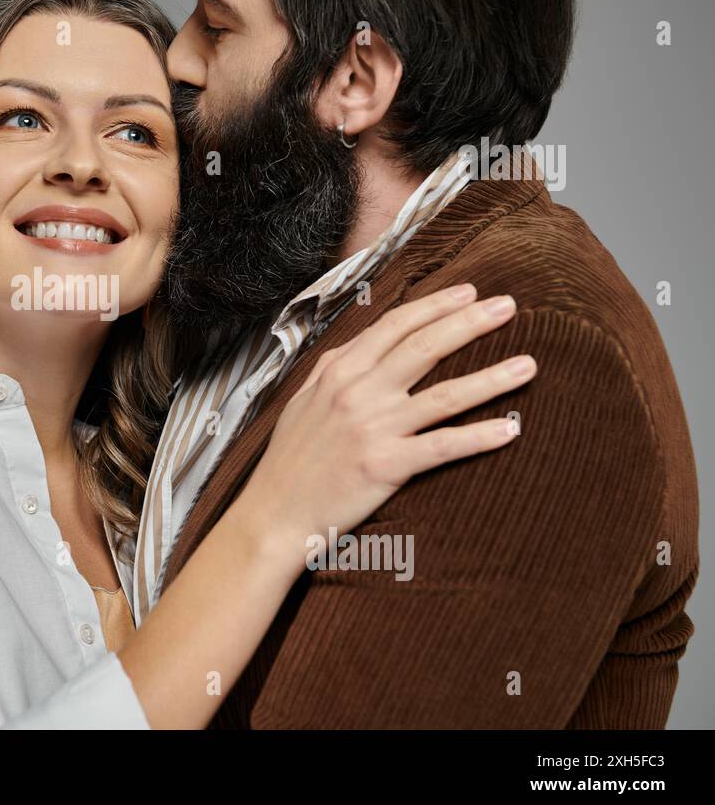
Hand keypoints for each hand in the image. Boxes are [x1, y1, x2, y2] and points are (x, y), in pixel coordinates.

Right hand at [246, 283, 534, 544]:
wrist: (275, 512)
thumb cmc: (289, 459)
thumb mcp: (303, 400)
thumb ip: (333, 369)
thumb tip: (361, 344)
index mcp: (338, 371)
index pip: (394, 326)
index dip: (435, 305)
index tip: (469, 291)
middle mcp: (358, 392)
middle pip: (425, 347)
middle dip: (471, 322)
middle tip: (509, 306)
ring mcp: (374, 428)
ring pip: (445, 395)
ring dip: (492, 377)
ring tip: (529, 364)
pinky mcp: (386, 465)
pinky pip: (443, 446)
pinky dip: (480, 437)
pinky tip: (510, 429)